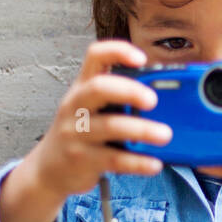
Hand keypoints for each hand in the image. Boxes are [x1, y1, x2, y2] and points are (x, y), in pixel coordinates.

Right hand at [26, 39, 172, 198]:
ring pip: (110, 126)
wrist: (49, 169)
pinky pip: (113, 159)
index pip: (95, 56)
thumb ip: (121, 100)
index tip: (142, 58)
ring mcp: (76, 133)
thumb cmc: (82, 133)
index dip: (118, 51)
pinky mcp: (82, 159)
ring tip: (165, 135)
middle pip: (99, 88)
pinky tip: (154, 164)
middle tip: (153, 100)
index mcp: (83, 87)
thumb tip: (171, 101)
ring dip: (141, 129)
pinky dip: (137, 162)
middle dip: (129, 90)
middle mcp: (76, 106)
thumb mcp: (93, 109)